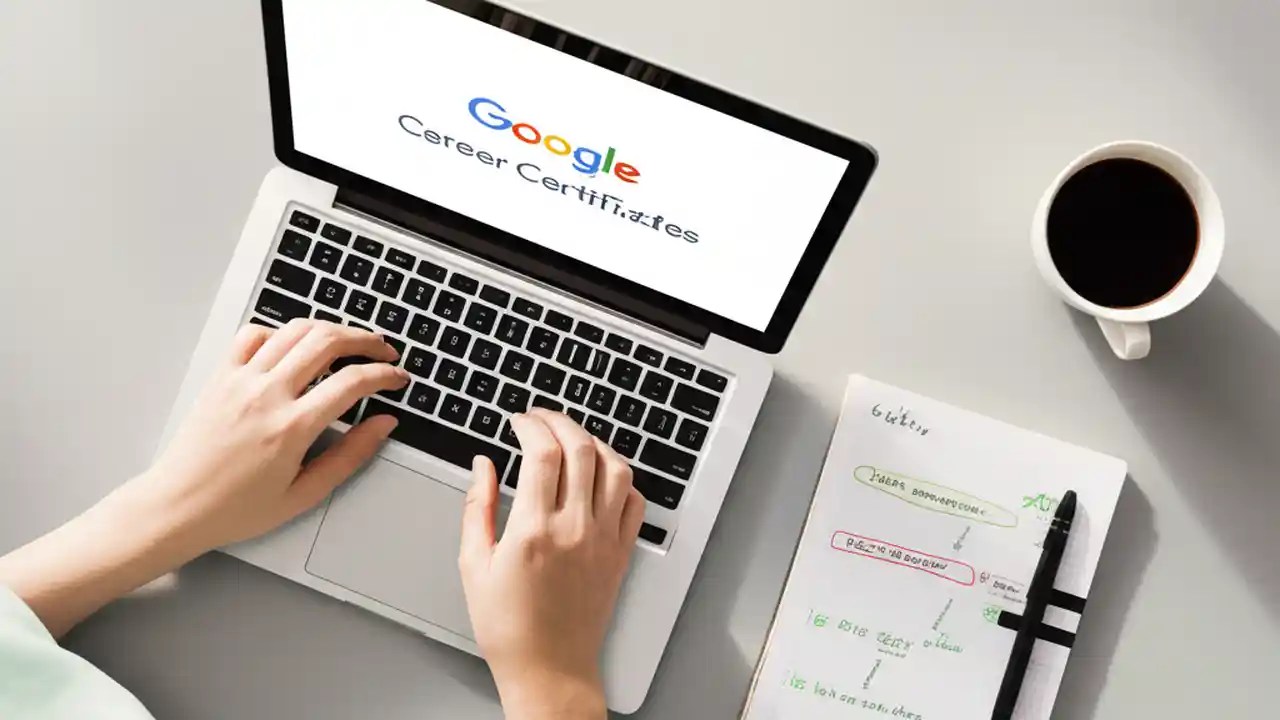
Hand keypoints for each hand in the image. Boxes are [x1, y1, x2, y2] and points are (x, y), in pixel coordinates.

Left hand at [0, 319, 408, 636]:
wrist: (176, 507)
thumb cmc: (235, 509)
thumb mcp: (304, 494)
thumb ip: (350, 456)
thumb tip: (383, 426)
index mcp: (291, 428)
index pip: (352, 382)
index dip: (384, 375)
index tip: (397, 377)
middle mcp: (266, 395)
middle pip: (327, 341)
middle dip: (365, 339)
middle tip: (383, 349)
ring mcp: (241, 380)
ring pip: (295, 330)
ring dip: (330, 328)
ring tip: (347, 341)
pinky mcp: (221, 376)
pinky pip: (254, 335)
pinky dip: (281, 332)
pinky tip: (293, 346)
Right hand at [459, 409, 644, 719]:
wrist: (548, 668)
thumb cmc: (508, 625)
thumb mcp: (474, 564)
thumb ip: (477, 507)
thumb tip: (482, 464)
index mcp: (534, 530)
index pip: (542, 453)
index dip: (531, 425)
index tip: (518, 420)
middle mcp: (575, 529)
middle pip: (581, 449)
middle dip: (560, 421)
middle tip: (542, 418)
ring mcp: (604, 539)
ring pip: (615, 468)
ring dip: (594, 442)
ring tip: (572, 438)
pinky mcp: (621, 553)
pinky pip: (634, 501)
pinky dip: (621, 477)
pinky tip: (601, 473)